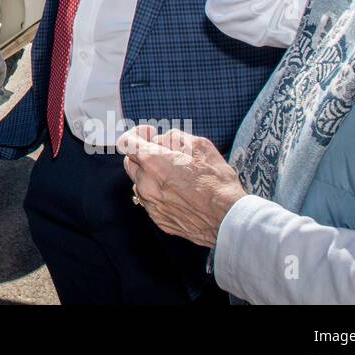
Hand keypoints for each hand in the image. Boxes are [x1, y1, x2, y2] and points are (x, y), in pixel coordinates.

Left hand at [117, 125, 247, 248]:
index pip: (126, 142)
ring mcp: (151, 204)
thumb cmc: (216, 181)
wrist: (228, 219)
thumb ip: (173, 137)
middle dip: (143, 155)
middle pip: (130, 163)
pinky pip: (152, 202)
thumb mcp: (199, 145)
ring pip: (141, 183)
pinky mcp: (159, 220)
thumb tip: (161, 141)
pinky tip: (181, 194)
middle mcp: (146, 184)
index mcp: (152, 162)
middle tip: (164, 154)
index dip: (136, 134)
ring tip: (176, 176)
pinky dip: (160, 194)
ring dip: (151, 176)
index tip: (149, 134)